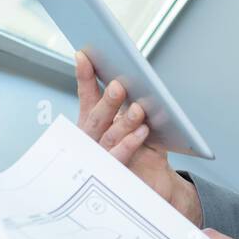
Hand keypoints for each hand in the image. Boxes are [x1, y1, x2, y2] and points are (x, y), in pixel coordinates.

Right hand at [75, 50, 201, 225]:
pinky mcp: (115, 174)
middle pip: (97, 118)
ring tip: (138, 109)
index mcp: (93, 123)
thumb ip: (130, 105)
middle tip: (118, 86)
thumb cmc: (142, 150)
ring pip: (109, 137)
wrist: (155, 183)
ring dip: (124, 122)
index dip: (84, 77)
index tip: (83, 55)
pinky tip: (143, 131)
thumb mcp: (135, 124)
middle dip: (107, 101)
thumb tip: (136, 79)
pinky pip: (120, 157)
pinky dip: (131, 143)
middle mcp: (92, 140)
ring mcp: (100, 158)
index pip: (87, 96)